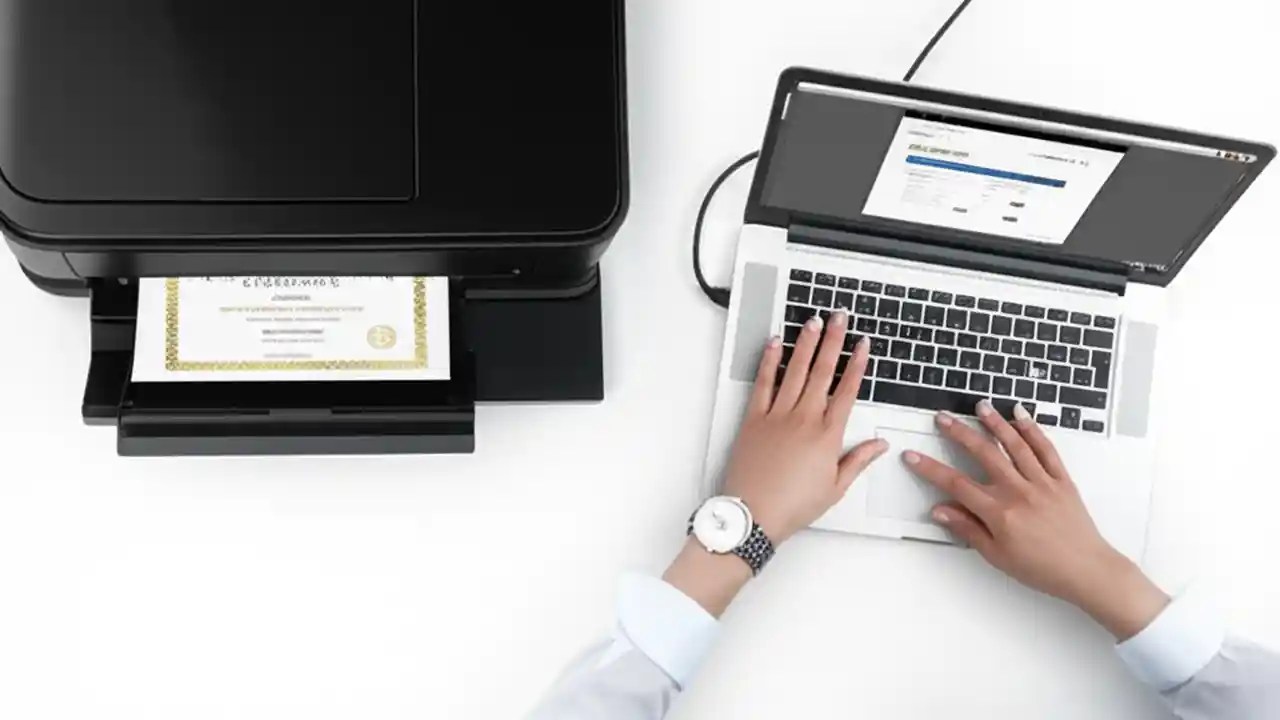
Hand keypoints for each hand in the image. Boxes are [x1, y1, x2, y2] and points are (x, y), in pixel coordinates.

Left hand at [722, 311, 887, 543]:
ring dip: (805, 343)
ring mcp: (777, 416)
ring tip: (813, 321)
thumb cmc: (792, 505)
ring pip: (795, 371)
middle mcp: (804, 419)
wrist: (753, 514)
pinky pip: (763, 383)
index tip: (862, 345)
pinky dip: (769, 361)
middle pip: (823, 372)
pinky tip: (774, 344)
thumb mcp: (835, 488)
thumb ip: (858, 461)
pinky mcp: (753, 419)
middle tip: (840, 318)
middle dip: (833, 341)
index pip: (847, 391)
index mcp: (827, 436)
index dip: (856, 365)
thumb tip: (879, 445)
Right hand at [903, 401, 1168, 639]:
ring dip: (995, 423)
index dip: (930, 468)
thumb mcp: (997, 556)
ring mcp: (1042, 482)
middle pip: (983, 454)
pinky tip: (1021, 417)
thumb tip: (940, 511)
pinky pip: (1046, 449)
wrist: (1087, 571)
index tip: (912, 456)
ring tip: (980, 406)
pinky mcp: (1062, 480)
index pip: (955, 484)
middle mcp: (1019, 492)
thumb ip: (967, 529)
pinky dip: (1033, 430)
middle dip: (959, 433)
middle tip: (942, 419)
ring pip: (1014, 444)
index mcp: (999, 513)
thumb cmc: (1043, 569)